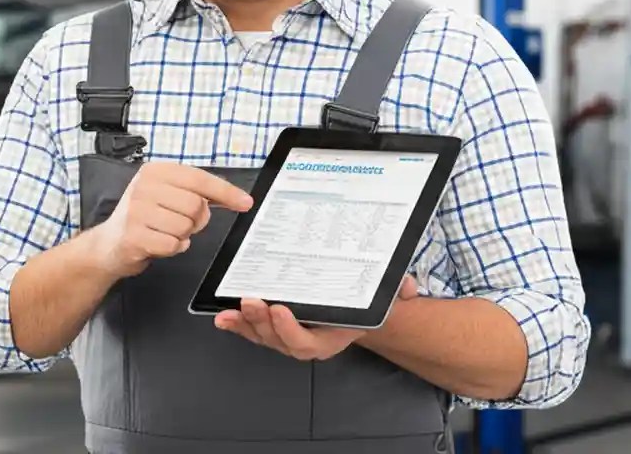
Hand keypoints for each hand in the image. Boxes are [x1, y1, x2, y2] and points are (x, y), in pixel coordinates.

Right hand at [88, 162, 252, 278]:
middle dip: (196, 220)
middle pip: (196, 205)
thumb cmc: (144, 218)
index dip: (226, 192)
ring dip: (182, 235)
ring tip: (164, 232)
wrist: (109, 244)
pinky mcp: (133, 235)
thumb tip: (236, 197)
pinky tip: (158, 242)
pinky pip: (173, 244)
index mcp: (155, 171)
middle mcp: (144, 187)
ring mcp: (136, 211)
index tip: (246, 203)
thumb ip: (197, 192)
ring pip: (186, 227)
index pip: (199, 179)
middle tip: (180, 223)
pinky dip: (172, 248)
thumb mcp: (166, 194)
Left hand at [214, 275, 420, 360]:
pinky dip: (237, 325)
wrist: (356, 310)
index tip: (280, 310)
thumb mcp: (386, 295)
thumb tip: (406, 286)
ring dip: (246, 323)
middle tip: (252, 301)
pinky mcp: (271, 328)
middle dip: (262, 323)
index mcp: (330, 338)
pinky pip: (252, 330)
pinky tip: (223, 317)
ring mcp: (286, 336)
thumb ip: (397, 290)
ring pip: (262, 336)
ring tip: (234, 308)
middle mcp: (305, 341)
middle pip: (278, 340)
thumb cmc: (364, 303)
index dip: (290, 330)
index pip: (307, 343)